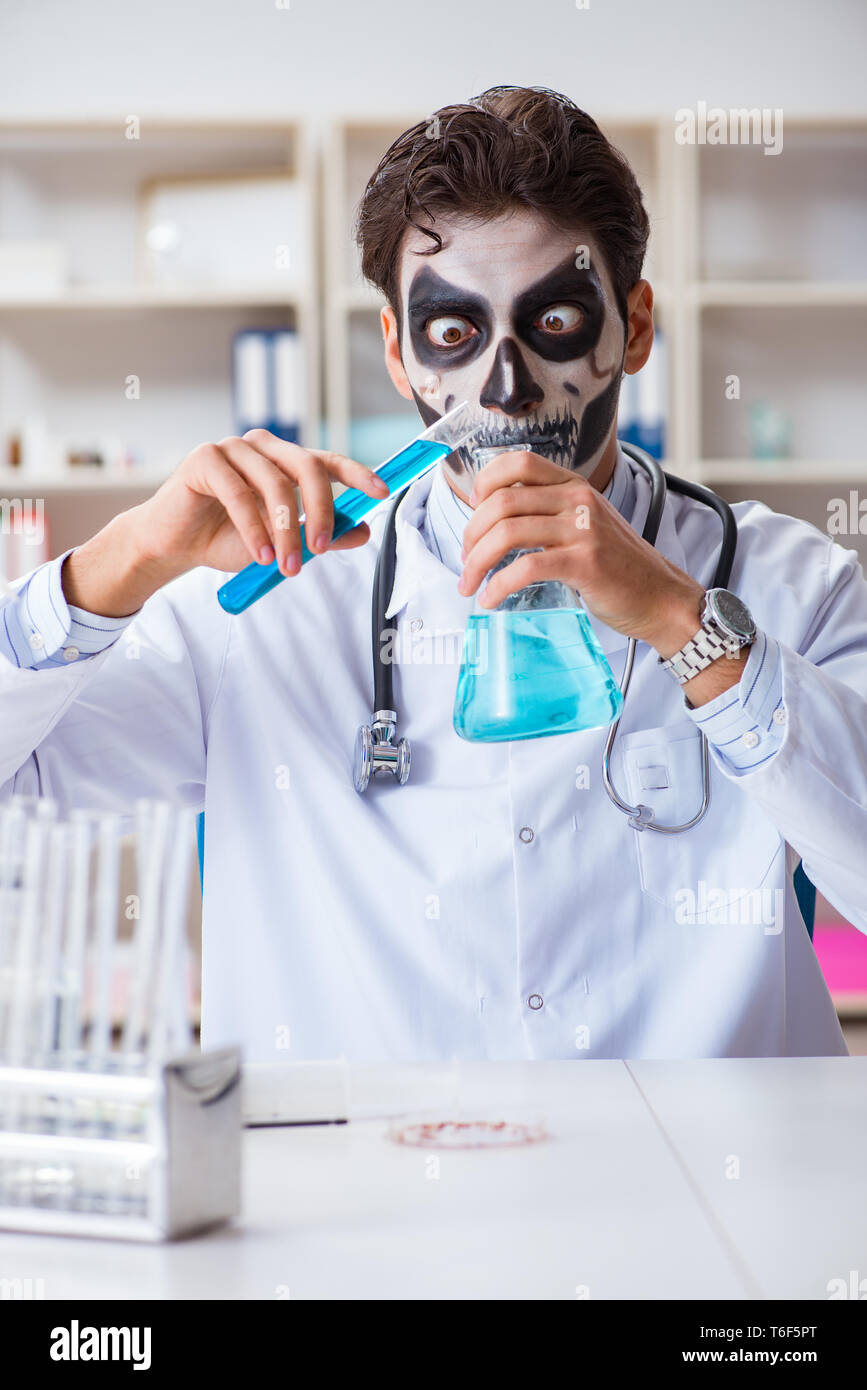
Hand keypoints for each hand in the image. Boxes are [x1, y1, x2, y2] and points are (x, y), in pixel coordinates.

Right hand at [63, 432, 388, 617]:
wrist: (175, 545)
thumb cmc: (227, 538)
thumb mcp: (282, 543)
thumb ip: (321, 536)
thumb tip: (363, 531)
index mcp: (285, 461)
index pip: (329, 460)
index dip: (358, 474)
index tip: (381, 493)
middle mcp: (264, 447)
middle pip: (308, 467)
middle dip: (321, 511)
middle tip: (319, 550)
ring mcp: (233, 448)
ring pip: (275, 484)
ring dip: (285, 530)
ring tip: (286, 567)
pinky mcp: (204, 458)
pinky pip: (238, 493)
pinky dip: (253, 528)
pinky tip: (260, 555)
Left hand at [457, 449, 705, 653]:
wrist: (660, 597)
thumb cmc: (619, 568)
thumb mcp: (586, 525)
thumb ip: (550, 515)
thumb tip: (496, 521)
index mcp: (574, 486)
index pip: (518, 463)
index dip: (484, 483)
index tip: (473, 513)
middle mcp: (577, 500)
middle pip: (501, 501)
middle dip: (470, 534)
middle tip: (465, 561)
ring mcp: (582, 530)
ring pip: (507, 533)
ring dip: (476, 563)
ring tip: (470, 584)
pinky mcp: (584, 563)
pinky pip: (525, 567)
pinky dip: (498, 585)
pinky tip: (491, 599)